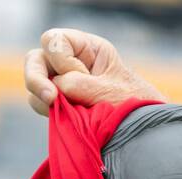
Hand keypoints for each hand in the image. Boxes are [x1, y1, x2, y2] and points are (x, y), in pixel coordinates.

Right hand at [23, 28, 163, 115]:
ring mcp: (64, 84)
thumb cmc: (136, 106)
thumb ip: (80, 85)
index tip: (80, 76)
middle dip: (37, 78)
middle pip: (36, 59)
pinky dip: (50, 112)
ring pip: (35, 84)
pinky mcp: (63, 104)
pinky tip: (67, 121)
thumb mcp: (110, 91)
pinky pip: (40, 104)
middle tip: (51, 98)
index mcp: (88, 49)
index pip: (55, 41)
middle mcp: (72, 62)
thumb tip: (55, 88)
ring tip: (69, 113)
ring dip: (44, 99)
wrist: (146, 133)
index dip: (60, 59)